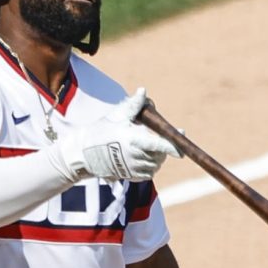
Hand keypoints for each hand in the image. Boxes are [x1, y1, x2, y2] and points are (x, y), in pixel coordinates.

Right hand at [58, 88, 180, 181]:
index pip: (160, 144)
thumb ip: (133, 105)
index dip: (174, 144)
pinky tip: (143, 157)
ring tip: (148, 147)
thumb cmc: (102, 130)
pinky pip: (149, 173)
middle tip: (158, 138)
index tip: (183, 137)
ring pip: (156, 164)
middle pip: (161, 154)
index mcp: (134, 140)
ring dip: (158, 157)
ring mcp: (133, 168)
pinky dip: (151, 166)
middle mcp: (135, 156)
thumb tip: (143, 91)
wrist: (84, 152)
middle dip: (164, 147)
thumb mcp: (117, 116)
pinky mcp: (130, 176)